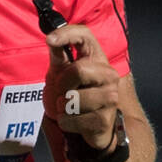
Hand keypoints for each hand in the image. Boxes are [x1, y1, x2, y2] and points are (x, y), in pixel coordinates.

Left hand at [42, 23, 119, 150]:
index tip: (50, 40)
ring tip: (69, 108)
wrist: (89, 127)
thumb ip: (58, 55)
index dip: (67, 34)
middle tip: (62, 93)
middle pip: (78, 70)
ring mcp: (110, 97)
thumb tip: (51, 38)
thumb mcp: (62, 73)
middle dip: (61, 85)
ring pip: (74, 99)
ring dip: (62, 107)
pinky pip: (73, 120)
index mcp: (97, 59)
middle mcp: (109, 75)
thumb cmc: (75, 95)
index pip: (85, 36)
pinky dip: (66, 122)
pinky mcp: (105, 119)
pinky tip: (74, 121)